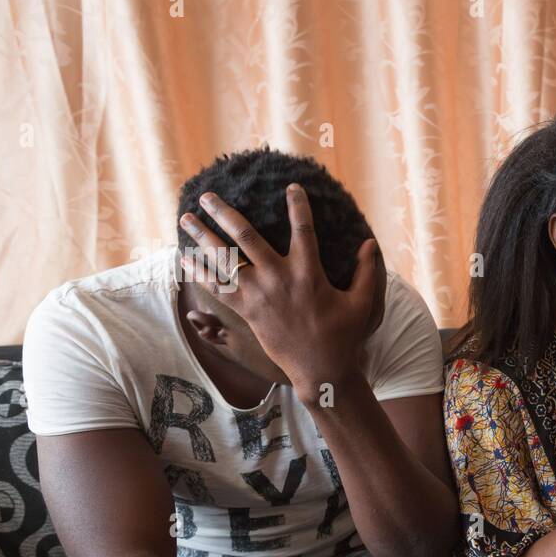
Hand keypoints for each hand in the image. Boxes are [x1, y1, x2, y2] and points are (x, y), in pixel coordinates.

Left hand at [178, 185, 384, 399]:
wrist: (320, 369)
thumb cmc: (344, 336)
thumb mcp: (362, 303)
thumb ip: (366, 271)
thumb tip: (370, 243)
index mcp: (309, 273)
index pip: (303, 229)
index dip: (297, 205)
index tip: (291, 187)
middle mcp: (279, 278)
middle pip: (246, 237)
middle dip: (224, 213)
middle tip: (207, 195)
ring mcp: (259, 295)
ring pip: (224, 260)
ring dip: (203, 237)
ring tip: (186, 219)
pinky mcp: (247, 312)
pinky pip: (218, 288)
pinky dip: (200, 273)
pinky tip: (184, 258)